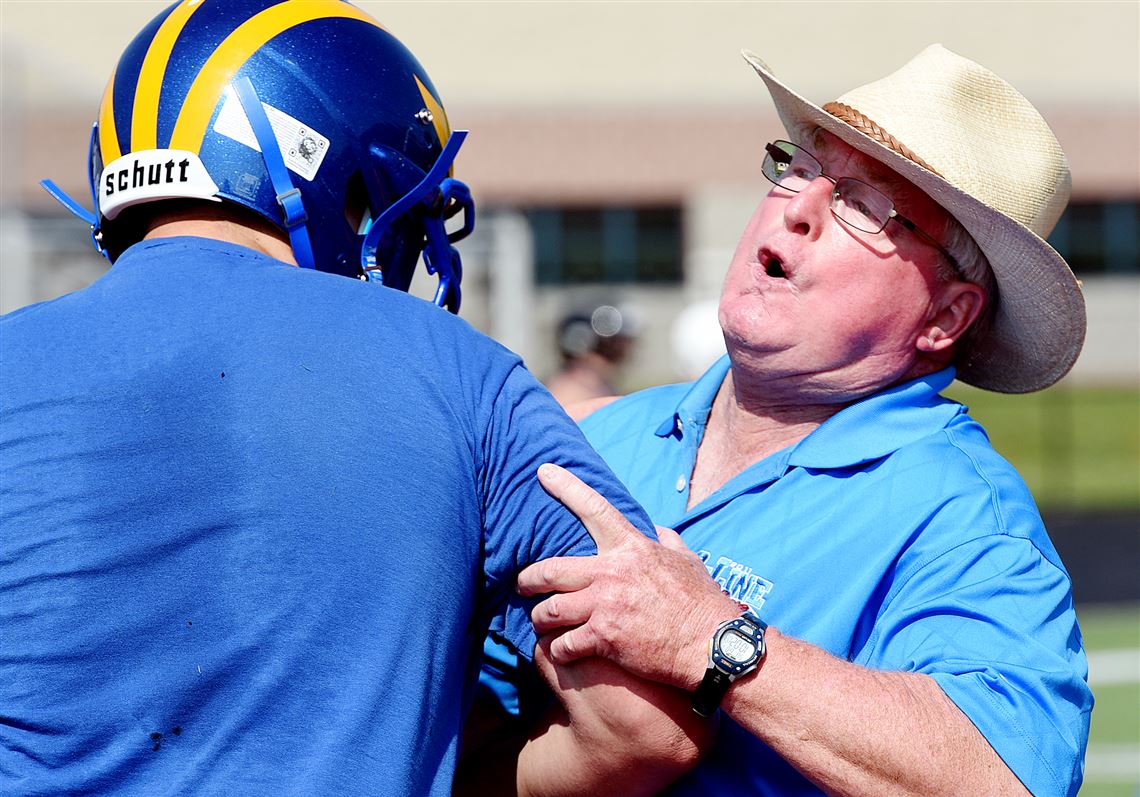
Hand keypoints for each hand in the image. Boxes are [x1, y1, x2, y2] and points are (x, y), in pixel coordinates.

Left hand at [517, 464, 741, 689]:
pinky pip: (565, 643)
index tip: (544, 472)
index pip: (594, 509)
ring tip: (540, 623)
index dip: (566, 487)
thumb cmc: (702, 602)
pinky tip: (560, 652)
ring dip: (540, 618)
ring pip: (551, 609)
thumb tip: (660, 528)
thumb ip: (668, 541)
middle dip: (528, 578)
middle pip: (552, 569)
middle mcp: (612, 572)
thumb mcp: (687, 561)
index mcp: (632, 548)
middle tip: (520, 583)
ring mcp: (606, 605)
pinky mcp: (604, 637)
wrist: (711, 644)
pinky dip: (558, 649)